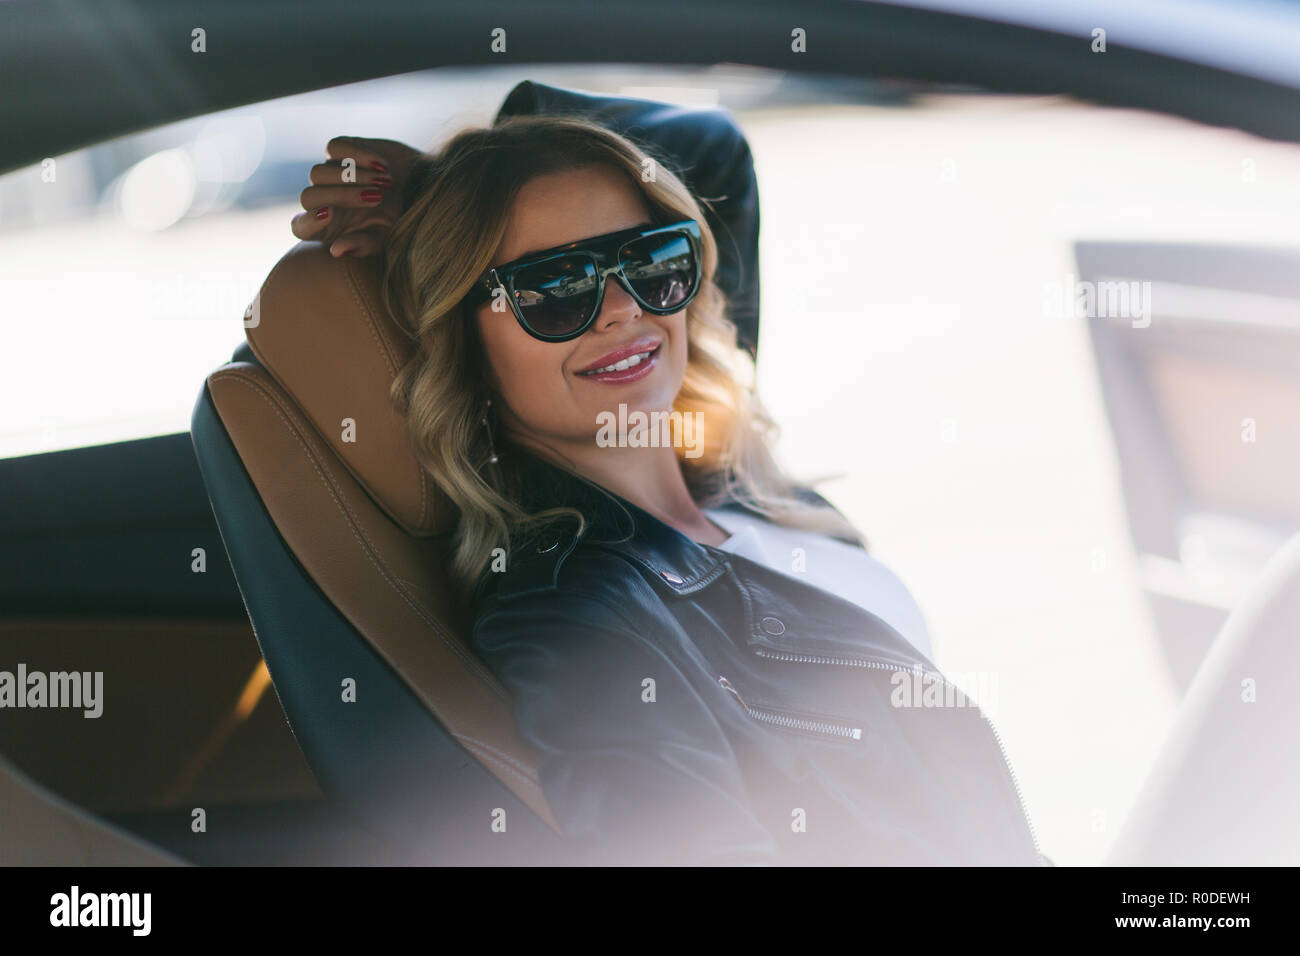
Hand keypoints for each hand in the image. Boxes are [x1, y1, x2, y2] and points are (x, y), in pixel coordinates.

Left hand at [291, 136, 420, 257]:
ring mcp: (328, 173)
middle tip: (377, 198)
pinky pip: (334, 148)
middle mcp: (322, 200)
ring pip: (318, 172)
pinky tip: (383, 166)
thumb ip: (363, 246)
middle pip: (309, 196)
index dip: (309, 223)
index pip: (302, 228)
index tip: (329, 214)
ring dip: (354, 177)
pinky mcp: (339, 150)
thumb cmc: (397, 219)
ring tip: (386, 183)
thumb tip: (336, 251)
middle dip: (344, 196)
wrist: (419, 186)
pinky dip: (358, 155)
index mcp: (327, 228)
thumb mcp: (385, 238)